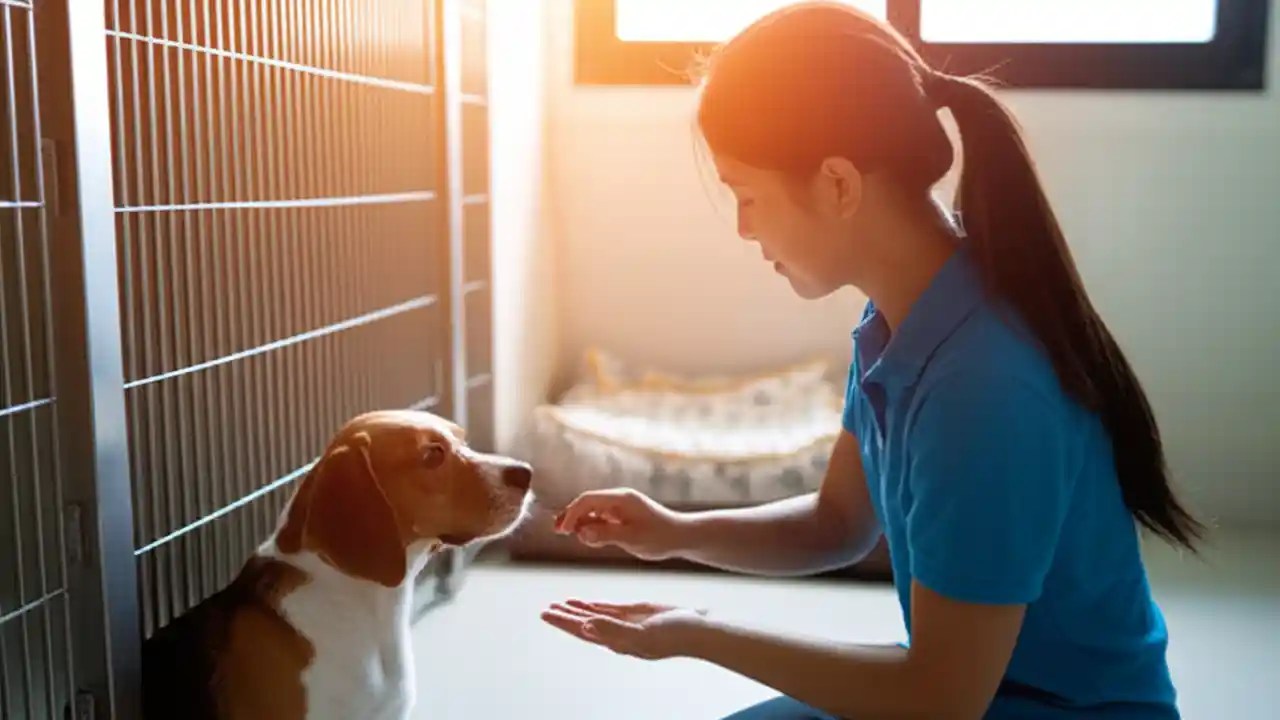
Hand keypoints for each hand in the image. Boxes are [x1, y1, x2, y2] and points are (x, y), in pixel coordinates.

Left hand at [540, 600, 710, 659]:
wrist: (698, 628)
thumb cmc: (674, 635)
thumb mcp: (642, 633)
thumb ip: (613, 629)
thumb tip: (586, 627)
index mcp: (616, 641)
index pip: (583, 631)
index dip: (564, 623)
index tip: (546, 614)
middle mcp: (617, 634)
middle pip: (584, 625)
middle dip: (564, 617)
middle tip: (545, 610)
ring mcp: (626, 624)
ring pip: (594, 616)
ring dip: (577, 610)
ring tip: (559, 604)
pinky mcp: (636, 613)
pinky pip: (609, 609)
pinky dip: (594, 605)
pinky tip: (584, 602)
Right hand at [553, 488, 686, 560]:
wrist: (681, 536)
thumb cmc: (660, 537)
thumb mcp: (632, 539)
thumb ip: (605, 535)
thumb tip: (581, 533)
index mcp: (621, 499)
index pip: (588, 500)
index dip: (572, 513)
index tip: (563, 530)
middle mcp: (619, 499)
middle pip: (587, 503)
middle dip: (572, 516)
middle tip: (558, 531)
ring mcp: (620, 507)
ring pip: (593, 512)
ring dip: (581, 523)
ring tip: (573, 535)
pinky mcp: (623, 516)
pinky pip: (601, 519)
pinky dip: (592, 527)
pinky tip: (590, 538)